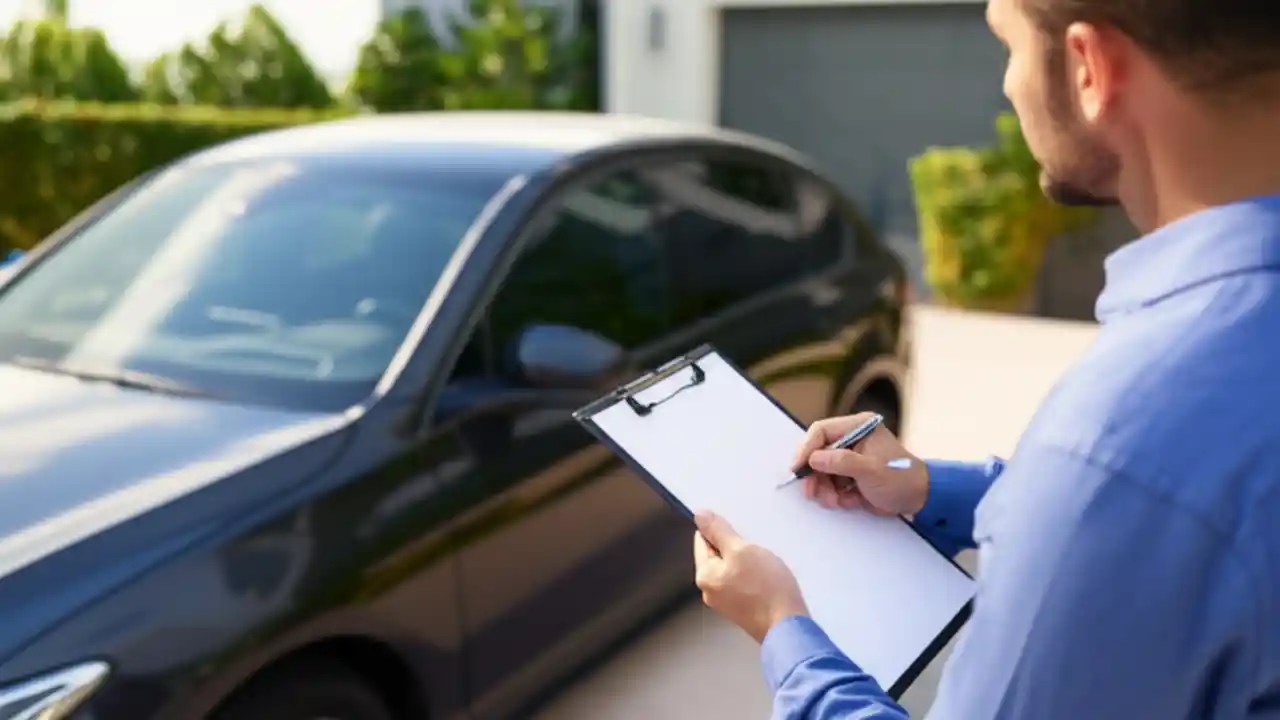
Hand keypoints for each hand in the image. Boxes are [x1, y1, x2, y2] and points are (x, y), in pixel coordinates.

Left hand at [693, 511, 807, 642]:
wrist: (788, 627)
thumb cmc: (765, 588)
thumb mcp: (742, 550)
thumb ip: (719, 531)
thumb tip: (699, 515)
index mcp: (704, 575)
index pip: (702, 541)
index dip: (719, 529)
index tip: (736, 525)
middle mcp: (711, 591)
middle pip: (718, 556)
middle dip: (736, 545)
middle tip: (755, 543)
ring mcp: (728, 602)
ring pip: (734, 569)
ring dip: (748, 559)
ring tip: (765, 559)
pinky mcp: (744, 608)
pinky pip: (745, 582)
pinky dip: (755, 574)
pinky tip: (769, 574)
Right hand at [792, 412, 929, 515]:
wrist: (920, 499)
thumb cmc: (901, 479)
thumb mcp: (871, 471)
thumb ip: (842, 462)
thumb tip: (813, 459)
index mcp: (859, 427)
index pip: (822, 431)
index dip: (806, 449)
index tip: (798, 468)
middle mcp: (852, 438)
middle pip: (818, 452)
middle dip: (815, 475)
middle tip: (811, 492)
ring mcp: (850, 457)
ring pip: (821, 471)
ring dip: (824, 489)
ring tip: (834, 501)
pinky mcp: (850, 475)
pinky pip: (830, 483)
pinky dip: (835, 495)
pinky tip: (849, 501)